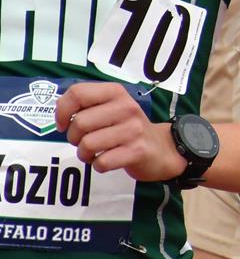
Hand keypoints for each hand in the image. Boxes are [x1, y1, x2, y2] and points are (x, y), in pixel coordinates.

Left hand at [55, 82, 184, 181]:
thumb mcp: (110, 106)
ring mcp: (133, 129)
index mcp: (116, 92)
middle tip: (83, 140)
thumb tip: (59, 112)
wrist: (160, 146)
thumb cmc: (126, 126)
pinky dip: (98, 165)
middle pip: (80, 122)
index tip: (64, 123)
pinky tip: (106, 160)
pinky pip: (101, 162)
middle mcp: (126, 107)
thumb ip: (86, 103)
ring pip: (88, 144)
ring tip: (94, 152)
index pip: (78, 93)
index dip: (62, 110)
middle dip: (74, 137)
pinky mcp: (136, 151)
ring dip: (84, 153)